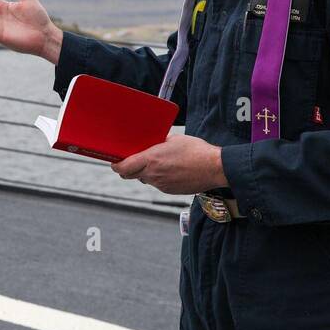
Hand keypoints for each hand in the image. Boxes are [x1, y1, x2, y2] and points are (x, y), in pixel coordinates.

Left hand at [111, 134, 226, 194]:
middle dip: (128, 169)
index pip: (123, 168)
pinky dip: (159, 177)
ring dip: (146, 172)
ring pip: (145, 179)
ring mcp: (161, 185)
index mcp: (151, 160)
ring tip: (158, 162)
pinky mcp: (169, 190)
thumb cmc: (196, 151)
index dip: (116, 165)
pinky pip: (158, 184)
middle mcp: (153, 175)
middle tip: (132, 161)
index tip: (115, 161)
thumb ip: (159, 142)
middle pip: (130, 175)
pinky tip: (171, 170)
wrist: (214, 168)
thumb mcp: (174, 139)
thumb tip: (153, 142)